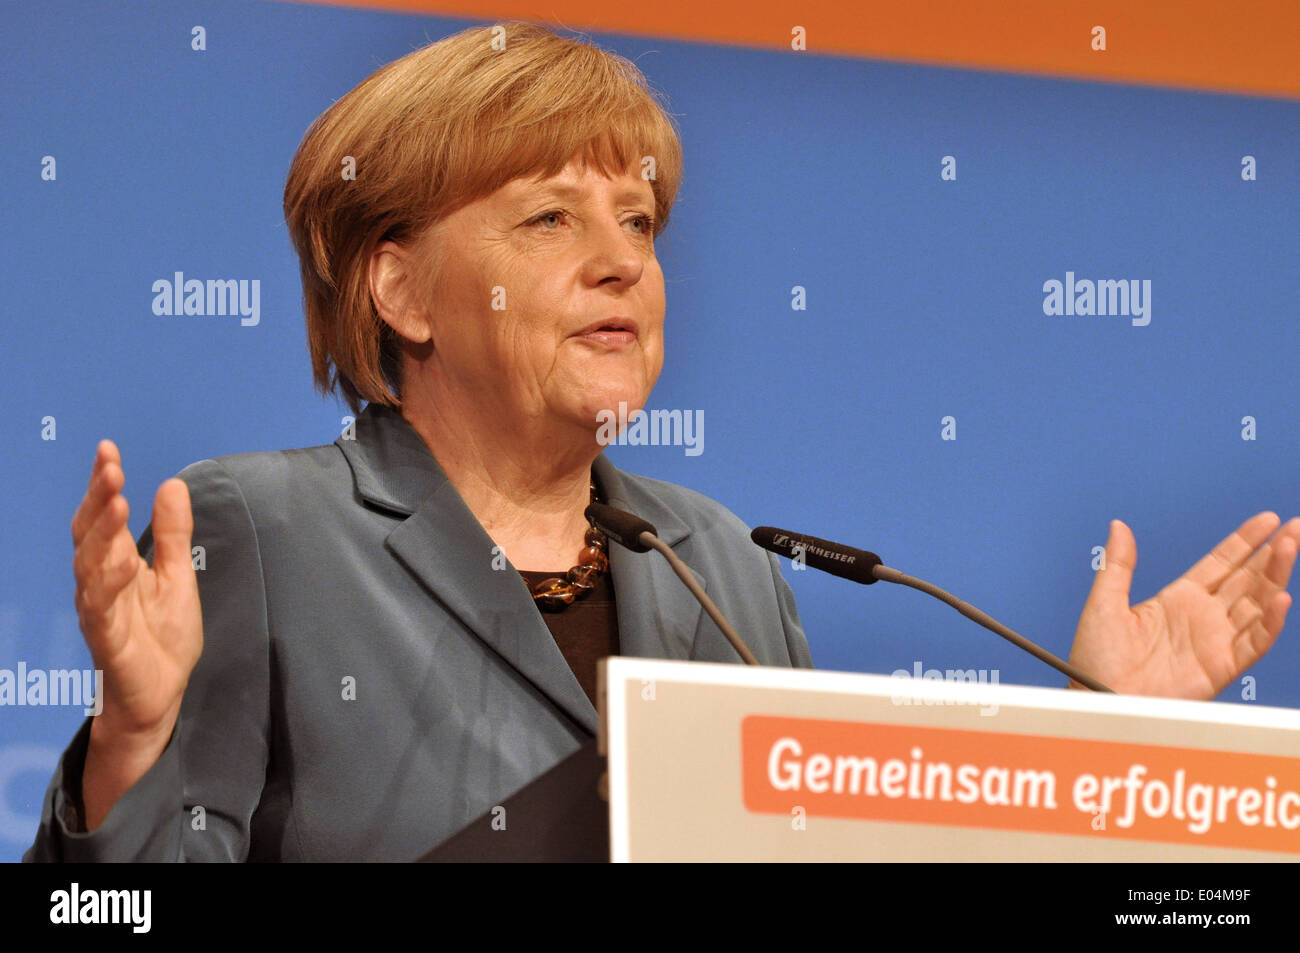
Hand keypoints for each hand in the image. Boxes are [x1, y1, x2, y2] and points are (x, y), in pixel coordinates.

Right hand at [72, 440, 202, 826]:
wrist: (161, 693)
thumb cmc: (163, 637)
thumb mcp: (177, 576)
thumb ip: (173, 534)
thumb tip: (171, 484)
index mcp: (117, 563)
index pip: (104, 517)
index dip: (103, 484)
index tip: (108, 450)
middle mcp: (100, 581)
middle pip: (90, 533)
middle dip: (98, 497)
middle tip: (110, 465)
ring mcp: (100, 609)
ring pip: (89, 564)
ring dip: (102, 533)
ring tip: (116, 502)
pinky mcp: (106, 637)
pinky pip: (100, 607)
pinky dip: (109, 582)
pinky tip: (121, 561)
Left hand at [1068, 513, 1298, 698]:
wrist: (1098, 698)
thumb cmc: (1096, 660)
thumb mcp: (1105, 603)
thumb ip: (1118, 565)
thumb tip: (1118, 525)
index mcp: (1177, 599)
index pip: (1221, 563)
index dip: (1245, 541)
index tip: (1267, 520)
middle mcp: (1202, 617)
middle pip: (1247, 578)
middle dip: (1273, 553)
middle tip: (1296, 527)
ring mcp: (1215, 641)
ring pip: (1257, 604)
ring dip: (1275, 576)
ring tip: (1289, 547)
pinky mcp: (1221, 667)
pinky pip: (1253, 643)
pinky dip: (1269, 623)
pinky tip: (1280, 598)